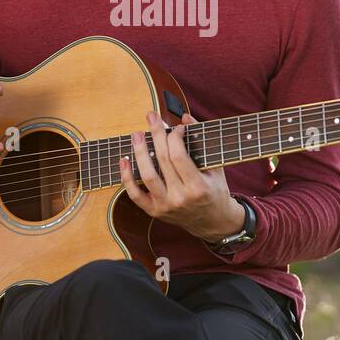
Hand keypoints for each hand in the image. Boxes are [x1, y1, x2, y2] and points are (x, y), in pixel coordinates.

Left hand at [118, 111, 245, 243]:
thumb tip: (184, 116)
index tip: (176, 128)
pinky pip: (135, 194)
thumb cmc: (215, 191)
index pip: (178, 156)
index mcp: (197, 187)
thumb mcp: (215, 167)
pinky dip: (126, 177)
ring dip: (139, 152)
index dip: (174, 137)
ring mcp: (165, 206)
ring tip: (137, 135)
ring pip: (146, 175)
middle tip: (151, 117)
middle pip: (162, 160)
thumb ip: (200, 140)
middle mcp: (180, 198)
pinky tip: (124, 159)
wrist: (213, 223)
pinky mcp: (154, 212)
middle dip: (156, 135)